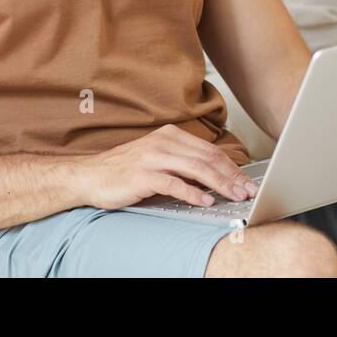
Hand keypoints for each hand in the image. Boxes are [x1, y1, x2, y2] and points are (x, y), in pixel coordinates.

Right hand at [77, 124, 259, 209]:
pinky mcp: (142, 176)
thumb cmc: (124, 170)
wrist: (89, 175)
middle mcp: (163, 143)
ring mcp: (152, 158)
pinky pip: (173, 184)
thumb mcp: (157, 157)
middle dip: (231, 175)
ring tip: (233, 195)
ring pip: (195, 169)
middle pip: (207, 158)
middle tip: (247, 189)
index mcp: (170, 135)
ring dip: (219, 184)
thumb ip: (182, 161)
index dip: (230, 165)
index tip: (246, 179)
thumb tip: (214, 176)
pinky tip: (205, 201)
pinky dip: (192, 193)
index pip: (209, 150)